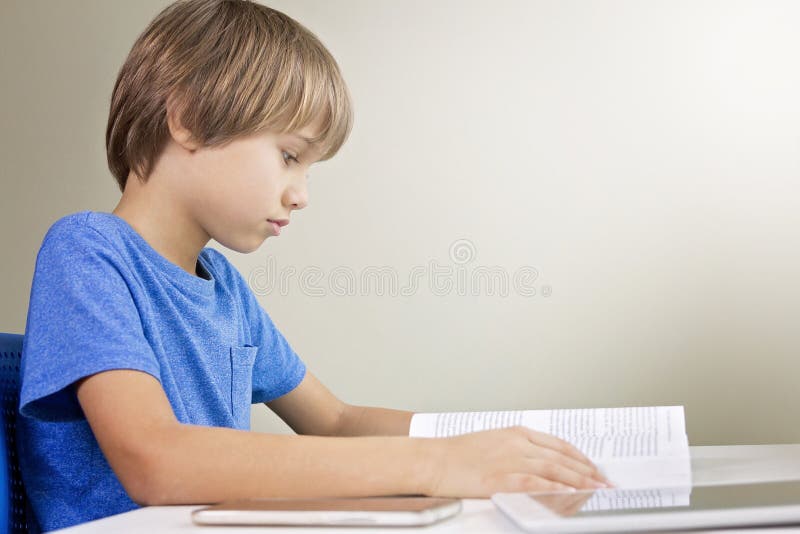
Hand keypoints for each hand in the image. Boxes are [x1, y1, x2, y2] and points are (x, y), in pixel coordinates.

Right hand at [424, 426, 610, 497]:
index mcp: (516, 432)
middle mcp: (517, 443)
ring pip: (554, 470)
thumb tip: (544, 464)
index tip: (595, 469)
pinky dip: (555, 489)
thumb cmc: (458, 454)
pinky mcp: (501, 478)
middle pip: (562, 457)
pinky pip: (535, 483)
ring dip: (580, 482)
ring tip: (597, 491)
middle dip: (588, 471)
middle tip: (606, 482)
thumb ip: (519, 449)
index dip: (581, 457)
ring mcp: (510, 460)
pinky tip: (569, 495)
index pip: (558, 444)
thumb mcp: (493, 441)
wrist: (432, 460)